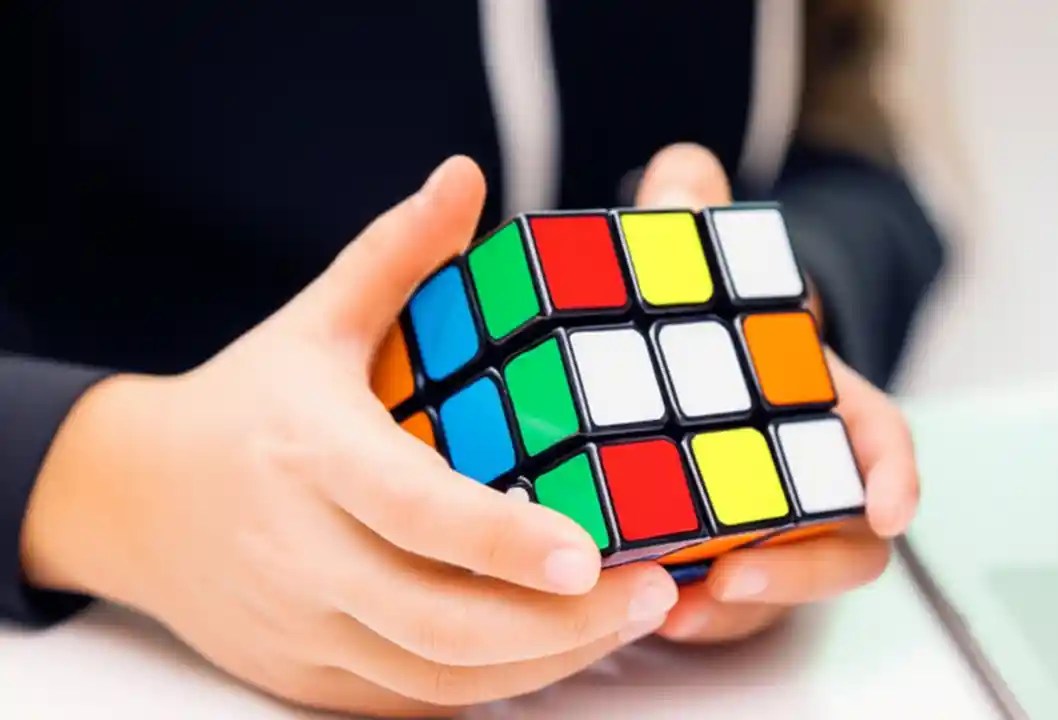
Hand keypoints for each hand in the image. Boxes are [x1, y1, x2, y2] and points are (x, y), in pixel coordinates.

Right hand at [21, 156, 678, 716]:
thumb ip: (396, 256)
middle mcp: (303, 553)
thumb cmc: (248, 405)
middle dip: (559, 625)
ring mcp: (303, 626)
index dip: (504, 541)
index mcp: (314, 456)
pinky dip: (487, 686)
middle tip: (654, 593)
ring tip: (630, 622)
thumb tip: (466, 178)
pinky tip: (555, 654)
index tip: (592, 552)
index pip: (415, 510)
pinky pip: (408, 701)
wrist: (135, 501)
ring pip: (433, 674)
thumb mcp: (316, 321)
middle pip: (437, 619)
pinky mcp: (306, 674)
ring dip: (541, 663)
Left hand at [632, 144, 919, 643]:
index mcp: (816, 403)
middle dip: (800, 569)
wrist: (671, 367)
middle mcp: (806, 474)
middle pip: (841, 539)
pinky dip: (696, 617)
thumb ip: (690, 213)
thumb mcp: (691, 261)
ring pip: (785, 585)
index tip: (891, 508)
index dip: (893, 471)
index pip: (877, 437)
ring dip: (743, 605)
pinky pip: (726, 607)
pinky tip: (650, 614)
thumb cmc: (703, 319)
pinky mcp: (723, 564)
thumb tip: (680, 173)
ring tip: (678, 610)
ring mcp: (768, 526)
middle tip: (735, 576)